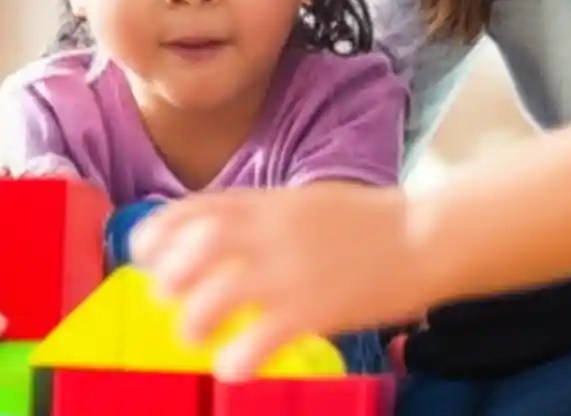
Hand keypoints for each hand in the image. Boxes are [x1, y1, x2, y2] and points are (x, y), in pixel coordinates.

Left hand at [130, 181, 436, 379]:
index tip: (147, 258)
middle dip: (167, 277)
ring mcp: (288, 271)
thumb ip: (254, 217)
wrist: (423, 236)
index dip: (156, 236)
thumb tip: (206, 238)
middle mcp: (267, 233)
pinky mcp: (313, 309)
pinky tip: (233, 366)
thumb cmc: (361, 222)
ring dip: (193, 321)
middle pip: (193, 248)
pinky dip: (236, 357)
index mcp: (261, 203)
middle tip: (166, 299)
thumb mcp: (298, 203)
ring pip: (216, 296)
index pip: (188, 210)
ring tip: (195, 336)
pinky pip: (260, 338)